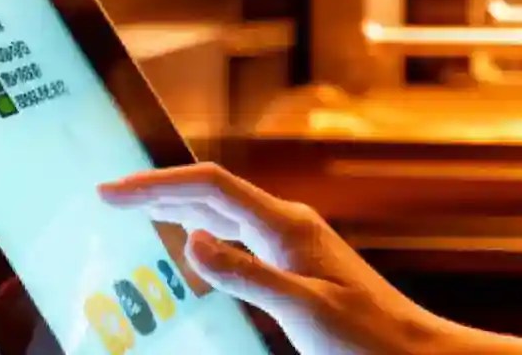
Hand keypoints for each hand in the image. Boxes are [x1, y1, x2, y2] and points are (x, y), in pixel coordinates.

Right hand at [98, 163, 451, 354]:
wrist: (414, 354)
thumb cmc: (366, 338)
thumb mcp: (304, 310)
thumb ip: (246, 275)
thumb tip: (189, 238)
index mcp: (286, 225)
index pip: (210, 187)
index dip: (157, 184)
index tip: (110, 192)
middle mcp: (286, 224)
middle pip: (211, 193)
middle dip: (159, 190)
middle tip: (108, 199)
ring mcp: (291, 242)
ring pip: (222, 213)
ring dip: (178, 208)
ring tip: (135, 213)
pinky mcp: (294, 263)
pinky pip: (236, 238)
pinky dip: (202, 234)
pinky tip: (188, 248)